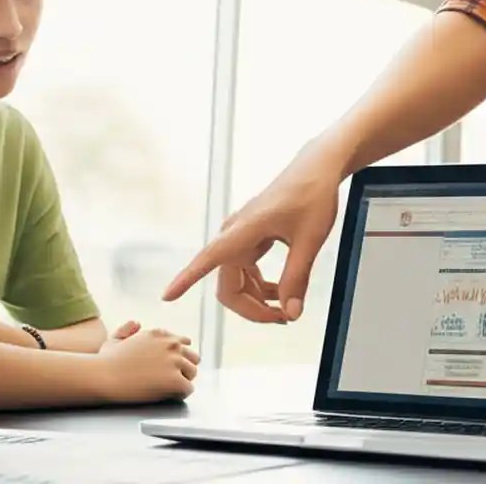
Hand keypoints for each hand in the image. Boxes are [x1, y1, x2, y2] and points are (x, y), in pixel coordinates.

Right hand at [96, 324, 198, 404]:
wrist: (102, 377)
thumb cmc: (105, 362)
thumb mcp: (115, 339)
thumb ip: (127, 330)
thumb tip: (136, 323)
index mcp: (160, 334)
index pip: (182, 343)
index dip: (174, 357)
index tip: (165, 367)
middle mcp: (171, 344)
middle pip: (192, 357)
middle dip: (183, 367)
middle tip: (169, 379)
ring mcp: (174, 361)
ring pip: (192, 372)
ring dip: (183, 381)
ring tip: (168, 389)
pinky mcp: (174, 380)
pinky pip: (188, 389)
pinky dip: (180, 395)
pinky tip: (169, 396)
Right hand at [163, 143, 340, 323]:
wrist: (318, 167)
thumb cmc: (313, 196)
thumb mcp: (310, 240)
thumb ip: (297, 278)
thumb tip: (291, 314)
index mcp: (242, 231)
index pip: (207, 259)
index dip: (186, 280)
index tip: (166, 297)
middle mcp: (235, 234)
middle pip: (228, 285)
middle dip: (252, 308)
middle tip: (284, 318)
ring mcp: (242, 236)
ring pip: (236, 280)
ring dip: (257, 299)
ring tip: (287, 308)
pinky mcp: (251, 236)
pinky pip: (246, 269)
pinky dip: (261, 285)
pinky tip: (282, 291)